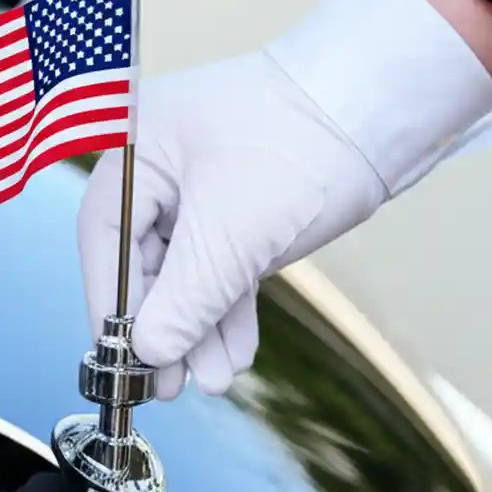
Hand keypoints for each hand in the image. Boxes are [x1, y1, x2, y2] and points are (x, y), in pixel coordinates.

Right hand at [77, 52, 387, 399]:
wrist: (386, 109)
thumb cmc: (302, 140)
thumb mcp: (230, 232)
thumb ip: (184, 298)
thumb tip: (150, 350)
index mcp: (140, 148)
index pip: (105, 236)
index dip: (112, 301)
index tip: (120, 354)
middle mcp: (166, 167)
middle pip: (145, 260)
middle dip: (165, 325)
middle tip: (168, 383)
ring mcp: (207, 189)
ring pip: (190, 271)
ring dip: (201, 328)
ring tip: (213, 380)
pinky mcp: (246, 210)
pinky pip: (225, 269)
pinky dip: (229, 310)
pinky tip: (234, 353)